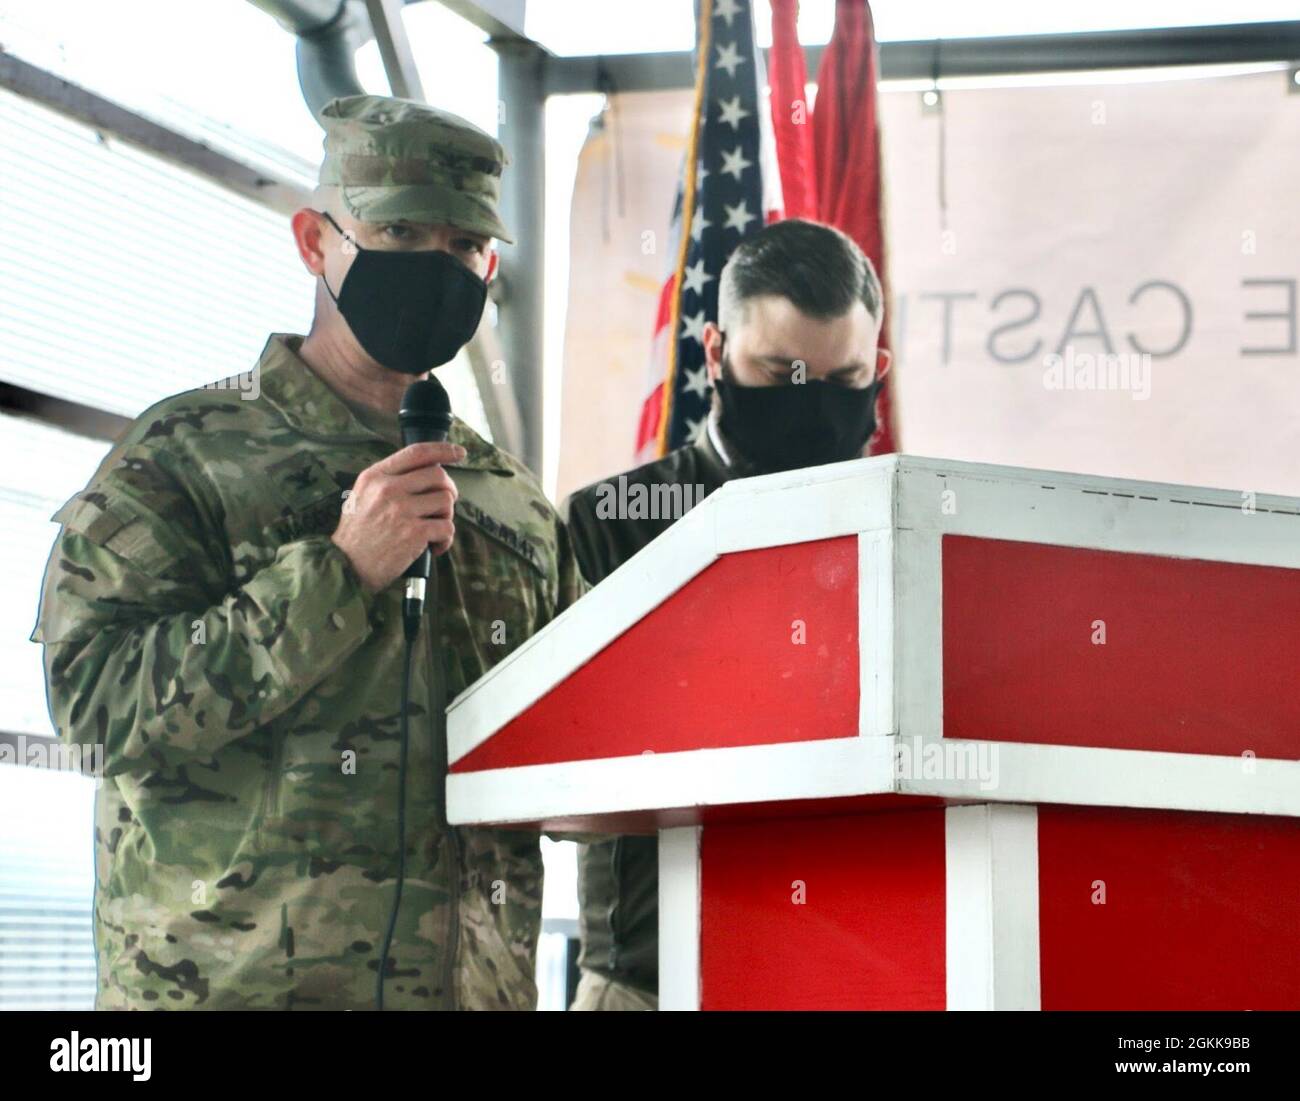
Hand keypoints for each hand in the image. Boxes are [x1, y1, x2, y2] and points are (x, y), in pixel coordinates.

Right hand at [331, 441, 464, 592]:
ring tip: (433, 528)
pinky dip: (446, 539)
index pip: (417, 452)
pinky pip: (447, 528)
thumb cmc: (358, 533)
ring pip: (446, 501)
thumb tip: (424, 470)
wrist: (347, 566)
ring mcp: (402, 510)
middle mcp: (389, 489)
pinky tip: (434, 546)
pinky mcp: (414, 533)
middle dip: (449, 490)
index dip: (443, 449)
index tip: (459, 452)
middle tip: (443, 505)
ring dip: (446, 515)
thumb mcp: (362, 495)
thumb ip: (388, 480)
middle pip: (438, 476)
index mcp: (376, 476)